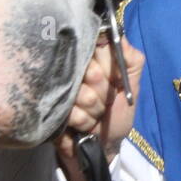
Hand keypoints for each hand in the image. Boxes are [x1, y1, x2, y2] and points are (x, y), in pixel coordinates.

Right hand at [55, 34, 142, 180]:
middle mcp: (71, 67)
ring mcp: (57, 86)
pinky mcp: (48, 105)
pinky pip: (69, 110)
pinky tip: (84, 125)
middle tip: (105, 102)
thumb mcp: (132, 86)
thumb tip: (118, 35)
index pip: (96, 45)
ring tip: (95, 115)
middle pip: (90, 70)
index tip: (113, 82)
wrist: (102, 145)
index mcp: (91, 57)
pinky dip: (83, 120)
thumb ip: (132, 60)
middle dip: (103, 91)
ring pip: (80, 92)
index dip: (107, 68)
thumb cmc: (117, 113)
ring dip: (93, 109)